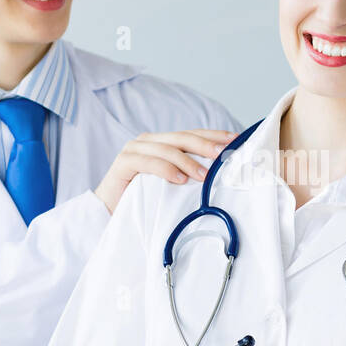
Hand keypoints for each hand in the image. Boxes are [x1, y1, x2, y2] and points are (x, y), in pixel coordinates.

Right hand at [95, 129, 236, 213]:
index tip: (236, 140)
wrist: (109, 211)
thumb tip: (220, 174)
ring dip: (188, 162)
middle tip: (224, 155)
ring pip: (167, 149)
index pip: (192, 134)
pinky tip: (179, 179)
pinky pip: (148, 163)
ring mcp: (134, 149)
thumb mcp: (171, 183)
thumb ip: (189, 173)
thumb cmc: (144, 198)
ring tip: (204, 175)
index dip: (214, 136)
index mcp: (162, 142)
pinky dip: (165, 169)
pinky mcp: (123, 163)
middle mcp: (149, 141)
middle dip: (206, 145)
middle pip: (183, 138)